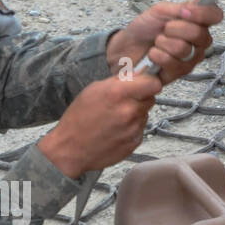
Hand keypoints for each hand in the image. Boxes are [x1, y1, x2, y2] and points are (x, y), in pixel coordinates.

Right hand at [38, 73, 162, 178]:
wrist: (70, 150)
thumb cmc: (78, 119)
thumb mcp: (93, 90)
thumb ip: (119, 81)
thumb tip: (137, 75)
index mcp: (118, 94)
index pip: (154, 83)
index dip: (149, 82)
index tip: (143, 84)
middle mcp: (129, 111)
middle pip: (151, 98)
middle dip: (141, 98)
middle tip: (124, 102)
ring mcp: (133, 129)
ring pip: (145, 114)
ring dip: (135, 114)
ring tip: (115, 119)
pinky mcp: (134, 142)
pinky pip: (140, 129)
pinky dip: (131, 129)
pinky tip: (115, 131)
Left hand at [105, 0, 223, 83]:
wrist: (126, 46)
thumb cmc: (144, 28)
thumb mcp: (160, 11)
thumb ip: (180, 8)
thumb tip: (196, 5)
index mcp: (197, 21)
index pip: (215, 14)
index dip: (202, 13)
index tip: (184, 11)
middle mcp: (198, 40)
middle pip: (200, 34)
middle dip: (175, 29)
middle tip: (164, 29)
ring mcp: (191, 57)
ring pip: (184, 49)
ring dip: (164, 43)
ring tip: (157, 42)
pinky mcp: (180, 72)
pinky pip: (174, 63)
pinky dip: (158, 56)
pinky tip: (153, 54)